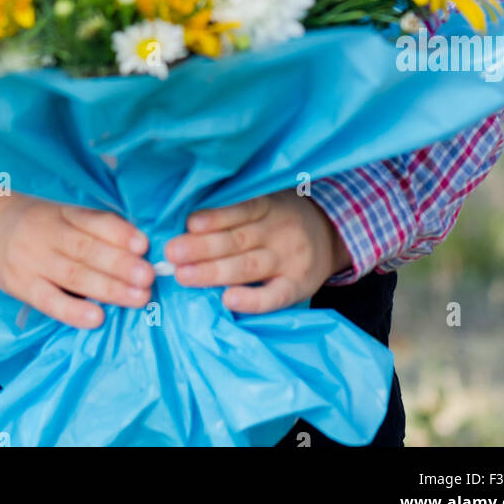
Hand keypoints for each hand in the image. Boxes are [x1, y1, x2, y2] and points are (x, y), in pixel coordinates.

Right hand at [0, 185, 153, 328]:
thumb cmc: (39, 223)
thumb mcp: (62, 214)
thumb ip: (94, 228)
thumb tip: (139, 249)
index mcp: (62, 213)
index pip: (92, 221)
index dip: (118, 233)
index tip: (144, 245)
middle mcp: (46, 234)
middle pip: (86, 250)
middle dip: (120, 265)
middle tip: (148, 277)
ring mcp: (31, 261)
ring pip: (73, 276)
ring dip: (108, 289)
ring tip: (138, 297)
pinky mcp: (20, 286)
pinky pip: (49, 301)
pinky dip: (74, 312)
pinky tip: (97, 318)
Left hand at [164, 190, 352, 313]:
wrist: (330, 235)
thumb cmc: (282, 219)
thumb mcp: (268, 202)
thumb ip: (236, 210)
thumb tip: (186, 223)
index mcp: (271, 206)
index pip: (242, 210)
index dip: (216, 217)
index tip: (189, 224)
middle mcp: (279, 232)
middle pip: (238, 240)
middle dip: (203, 248)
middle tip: (172, 253)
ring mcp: (289, 261)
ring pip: (249, 267)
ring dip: (214, 272)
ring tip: (184, 276)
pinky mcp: (297, 287)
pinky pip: (274, 297)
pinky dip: (251, 300)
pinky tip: (228, 300)